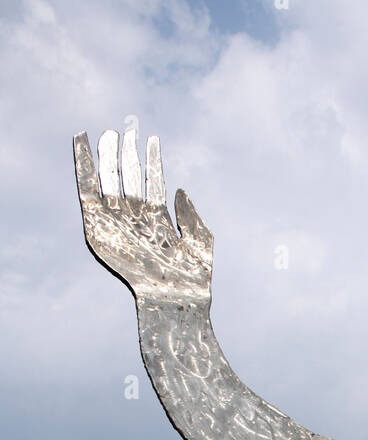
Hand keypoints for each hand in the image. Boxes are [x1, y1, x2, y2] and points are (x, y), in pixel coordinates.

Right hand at [73, 129, 212, 303]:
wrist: (172, 299)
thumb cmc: (192, 278)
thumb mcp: (200, 241)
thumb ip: (191, 215)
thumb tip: (180, 190)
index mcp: (158, 220)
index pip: (153, 182)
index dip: (153, 161)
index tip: (153, 139)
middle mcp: (136, 219)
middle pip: (130, 178)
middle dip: (128, 154)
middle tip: (127, 128)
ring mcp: (117, 222)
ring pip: (110, 181)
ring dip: (108, 158)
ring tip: (109, 134)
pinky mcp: (98, 226)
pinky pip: (87, 191)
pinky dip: (83, 167)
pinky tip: (83, 145)